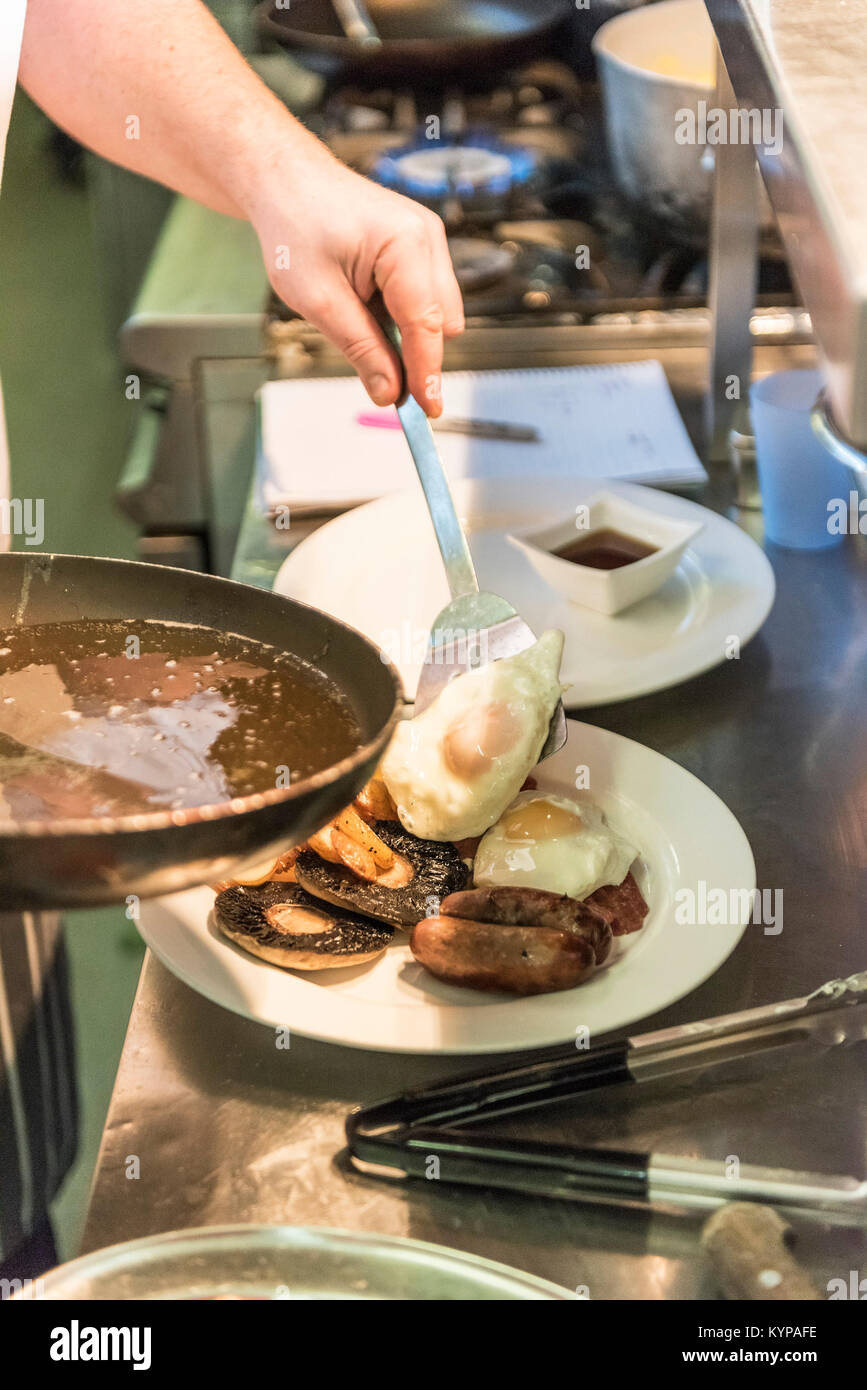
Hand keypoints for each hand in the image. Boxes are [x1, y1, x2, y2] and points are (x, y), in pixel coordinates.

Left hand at [250, 157, 463, 415]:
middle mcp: (427, 237)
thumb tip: (389, 392)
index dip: (427, 373)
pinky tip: (363, 301)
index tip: (428, 411)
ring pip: (436, 313)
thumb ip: (360, 348)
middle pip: (441, 322)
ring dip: (403, 331)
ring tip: (354, 313)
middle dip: (414, 351)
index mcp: (405, 243)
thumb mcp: (318, 300)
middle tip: (373, 367)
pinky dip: (398, 314)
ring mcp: (427, 239)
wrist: (285, 182)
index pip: (426, 324)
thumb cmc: (294, 227)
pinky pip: (423, 298)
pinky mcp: (420, 247)